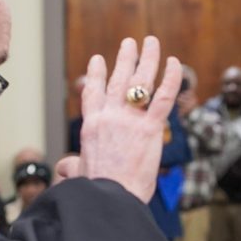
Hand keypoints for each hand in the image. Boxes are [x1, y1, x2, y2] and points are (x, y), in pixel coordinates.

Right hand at [74, 37, 182, 202]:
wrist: (109, 198)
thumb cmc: (95, 190)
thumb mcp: (80, 174)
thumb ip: (73, 166)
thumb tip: (65, 167)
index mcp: (91, 126)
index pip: (93, 93)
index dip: (96, 74)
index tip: (98, 59)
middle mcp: (109, 117)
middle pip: (117, 80)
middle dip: (125, 59)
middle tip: (130, 43)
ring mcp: (130, 120)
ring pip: (140, 81)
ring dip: (147, 59)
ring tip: (152, 42)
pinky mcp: (150, 128)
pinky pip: (163, 97)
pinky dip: (170, 79)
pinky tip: (175, 64)